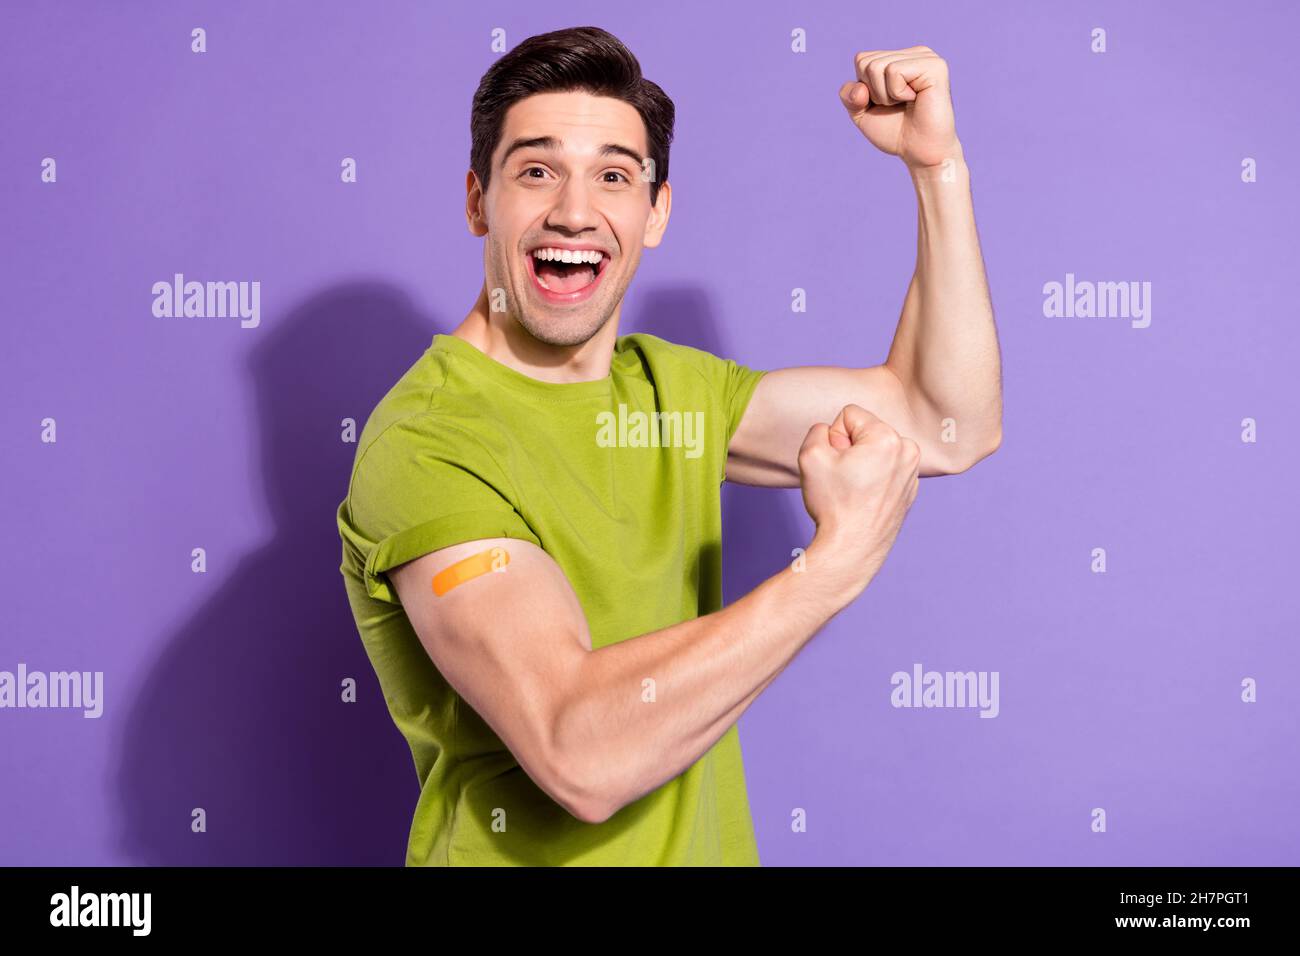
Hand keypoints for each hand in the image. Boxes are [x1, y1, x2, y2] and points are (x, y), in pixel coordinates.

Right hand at [798, 404, 920, 591]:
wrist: (852, 549)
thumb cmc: (833, 505)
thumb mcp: (810, 456)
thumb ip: (818, 430)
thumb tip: (832, 432)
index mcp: (888, 438)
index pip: (850, 415)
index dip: (834, 437)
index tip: (837, 463)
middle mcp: (908, 451)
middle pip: (865, 431)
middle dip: (850, 449)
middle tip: (844, 478)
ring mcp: (913, 472)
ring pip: (876, 450)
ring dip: (861, 463)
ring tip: (854, 489)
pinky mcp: (911, 489)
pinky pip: (886, 469)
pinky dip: (873, 478)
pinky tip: (864, 498)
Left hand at [838, 46, 958, 169]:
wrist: (919, 152)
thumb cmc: (896, 132)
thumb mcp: (862, 113)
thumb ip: (849, 96)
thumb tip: (860, 88)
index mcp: (901, 58)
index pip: (862, 59)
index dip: (865, 89)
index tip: (885, 103)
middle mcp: (915, 53)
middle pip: (866, 62)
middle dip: (874, 92)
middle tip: (897, 106)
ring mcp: (926, 57)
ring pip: (877, 66)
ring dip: (885, 95)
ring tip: (906, 103)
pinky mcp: (935, 66)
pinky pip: (894, 71)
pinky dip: (897, 93)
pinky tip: (915, 99)